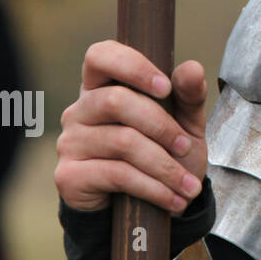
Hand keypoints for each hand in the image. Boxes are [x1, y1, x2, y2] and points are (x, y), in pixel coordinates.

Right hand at [54, 41, 207, 213]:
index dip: (131, 65)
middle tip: (186, 147)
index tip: (166, 88)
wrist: (150, 204)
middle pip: (116, 101)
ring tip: (189, 184)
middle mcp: (80, 110)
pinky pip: (116, 175)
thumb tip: (192, 68)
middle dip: (161, 126)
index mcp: (103, 86)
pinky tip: (174, 199)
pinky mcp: (68, 176)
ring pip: (122, 142)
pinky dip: (153, 187)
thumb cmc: (166, 151)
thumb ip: (189, 95)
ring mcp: (70, 143)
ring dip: (164, 165)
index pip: (100, 55)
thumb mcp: (186, 121)